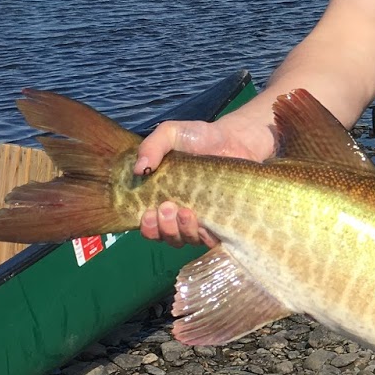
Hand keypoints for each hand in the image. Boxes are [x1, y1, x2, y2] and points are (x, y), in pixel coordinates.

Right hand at [134, 113, 272, 247]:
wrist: (237, 139)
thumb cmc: (201, 138)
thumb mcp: (171, 134)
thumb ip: (152, 146)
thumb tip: (138, 169)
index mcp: (163, 199)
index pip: (150, 225)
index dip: (147, 227)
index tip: (148, 213)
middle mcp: (180, 215)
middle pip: (167, 236)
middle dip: (164, 228)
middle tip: (168, 208)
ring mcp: (203, 220)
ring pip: (188, 239)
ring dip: (183, 230)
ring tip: (186, 211)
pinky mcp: (223, 222)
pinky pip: (212, 240)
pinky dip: (205, 236)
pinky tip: (204, 223)